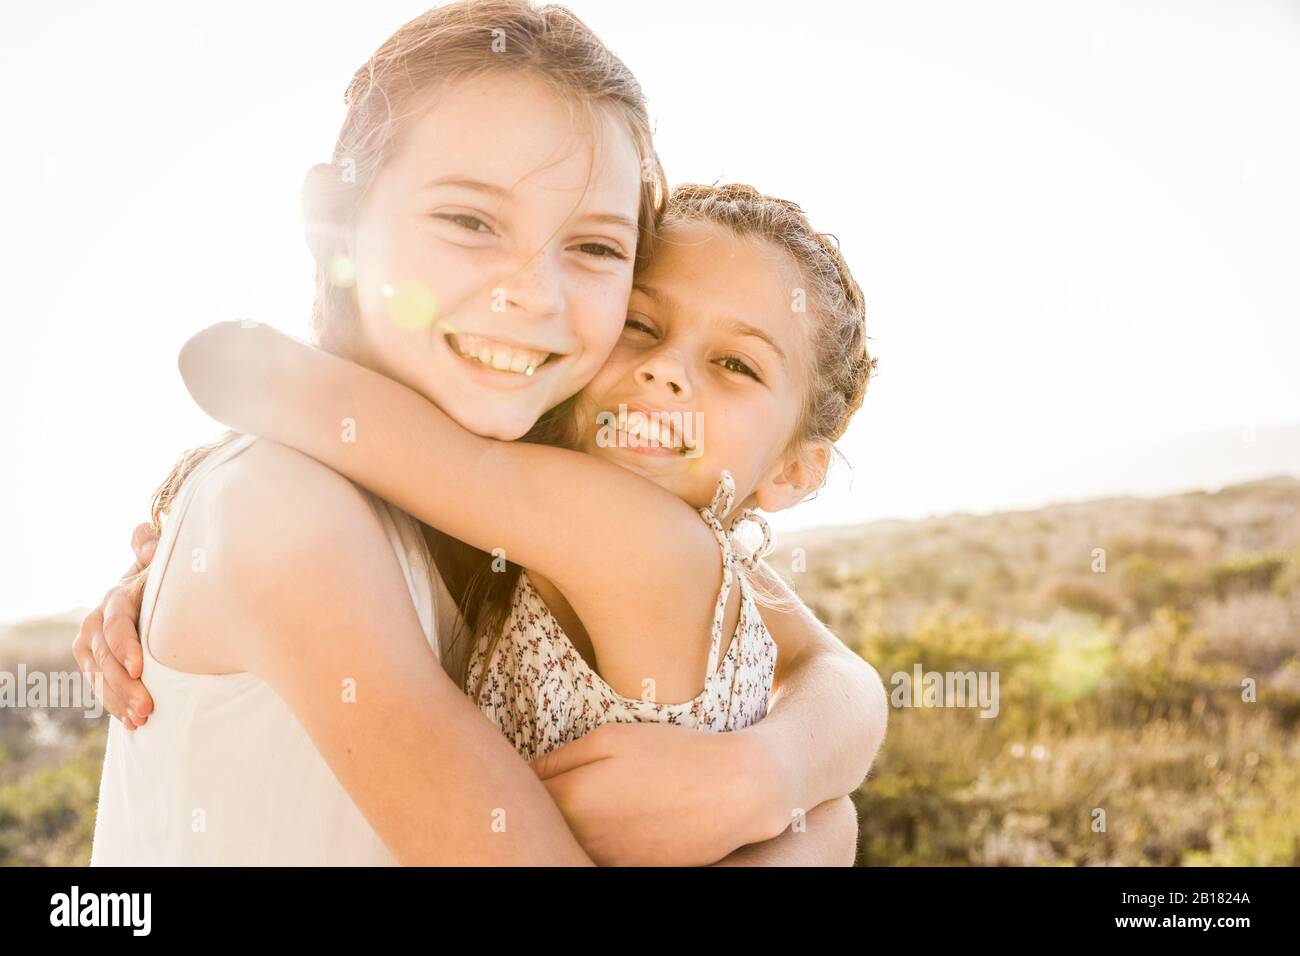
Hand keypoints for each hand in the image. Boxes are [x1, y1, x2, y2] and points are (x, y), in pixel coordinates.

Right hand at [71, 522, 158, 727]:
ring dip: (120, 700)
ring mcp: (91, 642)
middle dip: (126, 684)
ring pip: (100, 676)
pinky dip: (114, 704)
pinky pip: (99, 686)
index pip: (117, 622)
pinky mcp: (90, 660)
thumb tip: (146, 534)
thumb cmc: (165, 578)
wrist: (148, 591)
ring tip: (144, 719)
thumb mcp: (163, 564)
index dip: (126, 645)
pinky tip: (132, 722)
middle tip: (148, 708)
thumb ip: (154, 552)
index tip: (141, 668)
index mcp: (119, 596)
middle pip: (107, 657)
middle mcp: (98, 619)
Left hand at [530, 721, 785, 865]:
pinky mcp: (630, 872)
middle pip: (543, 829)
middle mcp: (583, 838)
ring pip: (567, 845)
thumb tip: (527, 774)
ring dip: (567, 829)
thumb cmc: (673, 754)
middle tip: (555, 789)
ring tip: (596, 803)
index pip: (524, 799)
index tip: (530, 773)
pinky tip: (617, 820)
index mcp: (572, 798)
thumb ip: (561, 759)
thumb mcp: (611, 737)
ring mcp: (607, 860)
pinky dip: (595, 842)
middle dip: (541, 811)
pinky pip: (595, 856)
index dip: (523, 785)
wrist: (735, 790)